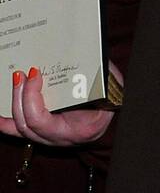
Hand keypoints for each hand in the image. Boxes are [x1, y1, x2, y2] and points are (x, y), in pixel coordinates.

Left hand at [1, 61, 120, 145]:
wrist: (116, 117)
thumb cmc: (113, 99)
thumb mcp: (111, 85)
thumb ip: (97, 73)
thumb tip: (83, 52)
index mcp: (77, 130)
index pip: (42, 120)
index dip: (32, 98)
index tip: (35, 74)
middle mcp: (59, 139)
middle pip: (26, 124)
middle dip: (20, 96)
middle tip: (21, 73)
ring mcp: (49, 139)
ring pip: (20, 128)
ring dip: (13, 103)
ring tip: (15, 79)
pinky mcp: (42, 133)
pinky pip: (19, 131)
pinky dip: (6, 122)